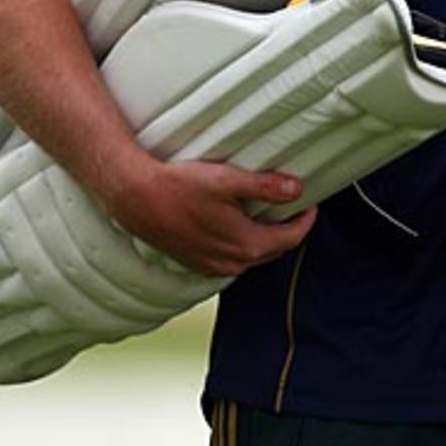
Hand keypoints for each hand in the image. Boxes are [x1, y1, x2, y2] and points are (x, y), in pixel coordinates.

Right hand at [98, 152, 316, 276]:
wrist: (136, 198)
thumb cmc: (179, 187)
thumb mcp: (228, 180)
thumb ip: (266, 187)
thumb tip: (297, 189)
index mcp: (247, 244)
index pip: (291, 238)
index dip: (305, 220)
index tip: (310, 203)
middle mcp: (232, 262)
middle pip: (273, 249)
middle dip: (287, 230)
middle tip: (292, 207)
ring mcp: (213, 266)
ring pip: (251, 255)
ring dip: (263, 238)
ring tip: (265, 214)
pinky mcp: (196, 262)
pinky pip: (229, 258)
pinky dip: (240, 244)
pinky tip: (234, 225)